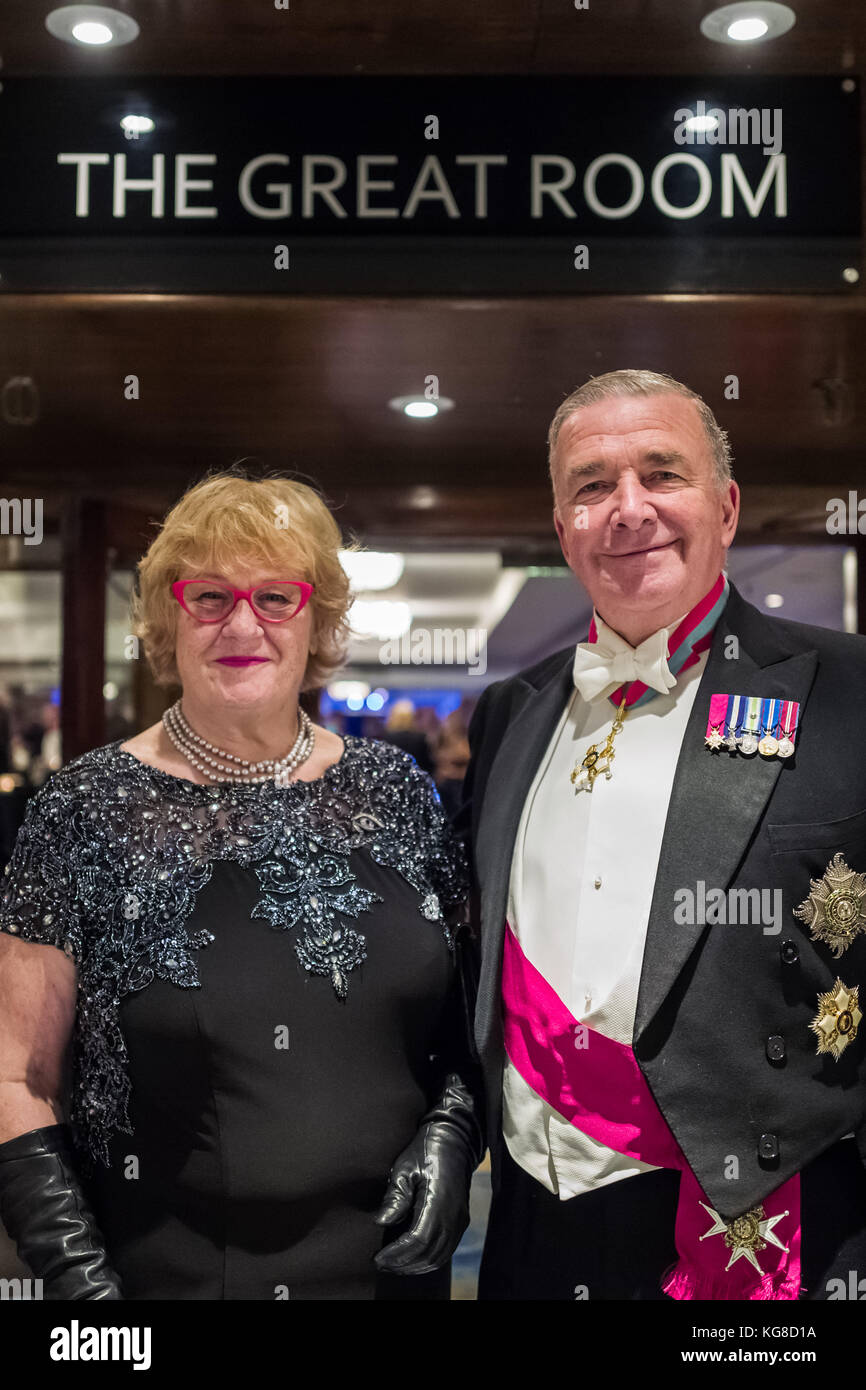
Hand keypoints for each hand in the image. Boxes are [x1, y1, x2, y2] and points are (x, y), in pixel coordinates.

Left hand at [373, 1074, 481, 1275]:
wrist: (454, 1139)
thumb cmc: (424, 1150)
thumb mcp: (404, 1167)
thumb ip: (395, 1196)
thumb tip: (381, 1222)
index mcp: (439, 1200)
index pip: (418, 1239)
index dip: (397, 1253)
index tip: (378, 1258)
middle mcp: (453, 1215)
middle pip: (429, 1253)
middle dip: (403, 1263)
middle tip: (381, 1264)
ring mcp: (460, 1219)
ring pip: (439, 1256)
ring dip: (415, 1265)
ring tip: (393, 1265)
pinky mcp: (461, 1221)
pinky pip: (446, 1249)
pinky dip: (429, 1259)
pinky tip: (412, 1258)